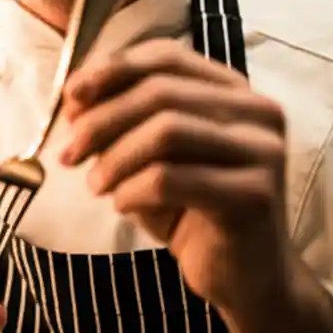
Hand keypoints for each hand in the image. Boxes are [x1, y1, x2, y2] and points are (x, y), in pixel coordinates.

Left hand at [60, 39, 332, 332]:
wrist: (243, 275)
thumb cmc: (190, 209)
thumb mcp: (148, 155)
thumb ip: (119, 120)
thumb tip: (74, 98)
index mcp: (233, 91)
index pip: (165, 57)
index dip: (112, 70)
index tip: (70, 98)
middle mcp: (257, 112)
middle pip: (160, 92)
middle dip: (101, 121)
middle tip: (69, 153)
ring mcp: (263, 152)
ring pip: (166, 131)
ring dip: (114, 159)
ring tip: (96, 185)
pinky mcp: (255, 195)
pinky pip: (170, 179)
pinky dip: (132, 191)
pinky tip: (123, 205)